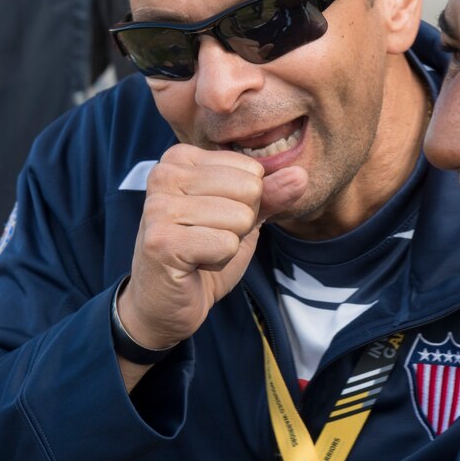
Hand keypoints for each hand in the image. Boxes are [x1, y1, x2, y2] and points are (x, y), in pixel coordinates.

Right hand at [118, 144, 307, 350]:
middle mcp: (164, 174)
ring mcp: (158, 207)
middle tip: (208, 237)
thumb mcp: (243, 216)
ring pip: (240, 217)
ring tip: (201, 249)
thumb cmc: (203, 252)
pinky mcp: (161, 241)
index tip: (214, 219)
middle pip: (249, 189)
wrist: (166, 302)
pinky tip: (195, 264)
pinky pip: (226, 244)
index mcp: (181, 158)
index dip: (245, 202)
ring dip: (229, 243)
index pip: (252, 170)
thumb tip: (301, 176)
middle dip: (240, 222)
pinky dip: (220, 260)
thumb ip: (271, 194)